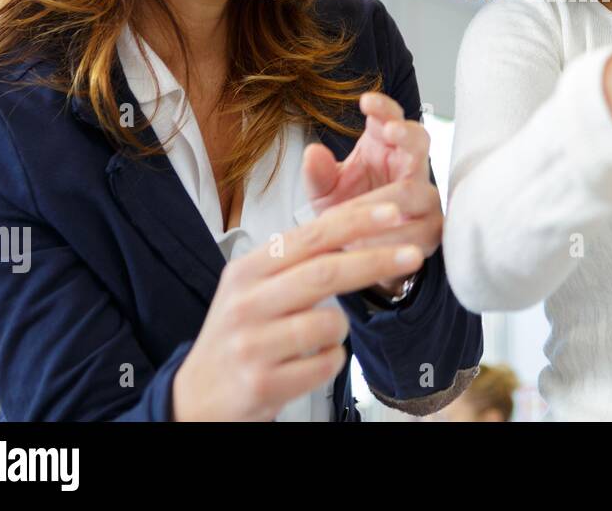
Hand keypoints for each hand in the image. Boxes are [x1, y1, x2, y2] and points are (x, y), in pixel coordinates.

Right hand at [172, 195, 424, 420]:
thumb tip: (355, 225)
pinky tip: (309, 364)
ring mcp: (251, 344)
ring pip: (329, 323)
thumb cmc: (240, 336)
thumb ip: (297, 259)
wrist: (198, 399)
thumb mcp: (255, 288)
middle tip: (414, 255)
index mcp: (248, 270)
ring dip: (341, 329)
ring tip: (322, 335)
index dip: (357, 221)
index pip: (311, 235)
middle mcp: (246, 302)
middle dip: (376, 260)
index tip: (395, 212)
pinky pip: (325, 364)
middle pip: (325, 272)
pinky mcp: (261, 383)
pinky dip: (331, 362)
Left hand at [301, 92, 439, 295]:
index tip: (366, 101)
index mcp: (385, 145)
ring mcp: (424, 196)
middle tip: (389, 132)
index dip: (383, 108)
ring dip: (386, 199)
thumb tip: (312, 152)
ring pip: (416, 190)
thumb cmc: (347, 210)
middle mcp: (410, 164)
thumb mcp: (324, 192)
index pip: (391, 117)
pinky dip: (390, 236)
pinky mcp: (431, 228)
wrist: (358, 250)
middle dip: (405, 135)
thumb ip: (318, 174)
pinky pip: (417, 230)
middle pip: (419, 141)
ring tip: (356, 210)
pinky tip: (366, 242)